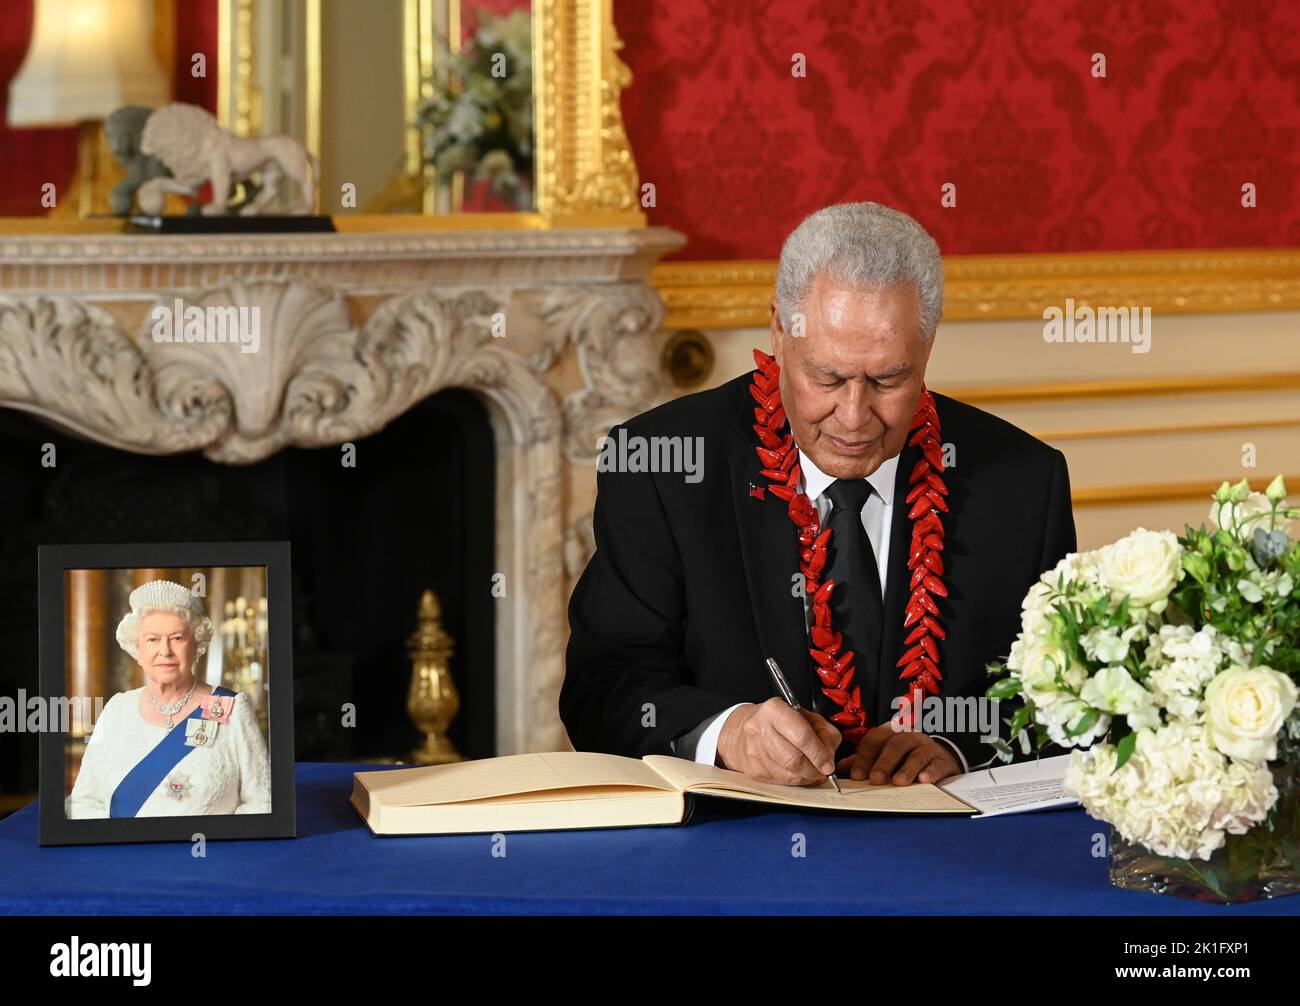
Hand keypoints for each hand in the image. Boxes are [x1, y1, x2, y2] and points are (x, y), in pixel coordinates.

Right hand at [715, 699, 841, 785]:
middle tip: (823, 770)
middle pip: (794, 760)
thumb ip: (823, 732)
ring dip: (806, 777)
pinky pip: (781, 782)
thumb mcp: (805, 716)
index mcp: (774, 710)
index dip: (819, 754)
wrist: (741, 731)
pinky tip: (797, 773)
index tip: (828, 764)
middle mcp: (760, 729)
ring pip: (788, 775)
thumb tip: (829, 757)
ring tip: (811, 771)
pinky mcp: (752, 770)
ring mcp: (753, 752)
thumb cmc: (777, 722)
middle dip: (814, 770)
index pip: (802, 736)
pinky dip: (795, 781)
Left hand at [836, 725, 960, 785]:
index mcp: (890, 734)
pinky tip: (924, 780)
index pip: (874, 741)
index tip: (856, 775)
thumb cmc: (904, 757)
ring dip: (907, 769)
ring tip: (898, 782)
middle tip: (875, 780)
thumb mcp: (883, 756)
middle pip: (894, 746)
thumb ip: (863, 761)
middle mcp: (908, 737)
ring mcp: (927, 747)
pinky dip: (930, 772)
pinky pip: (937, 764)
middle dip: (883, 763)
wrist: (939, 757)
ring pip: (916, 754)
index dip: (864, 758)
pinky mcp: (942, 760)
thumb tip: (839, 768)